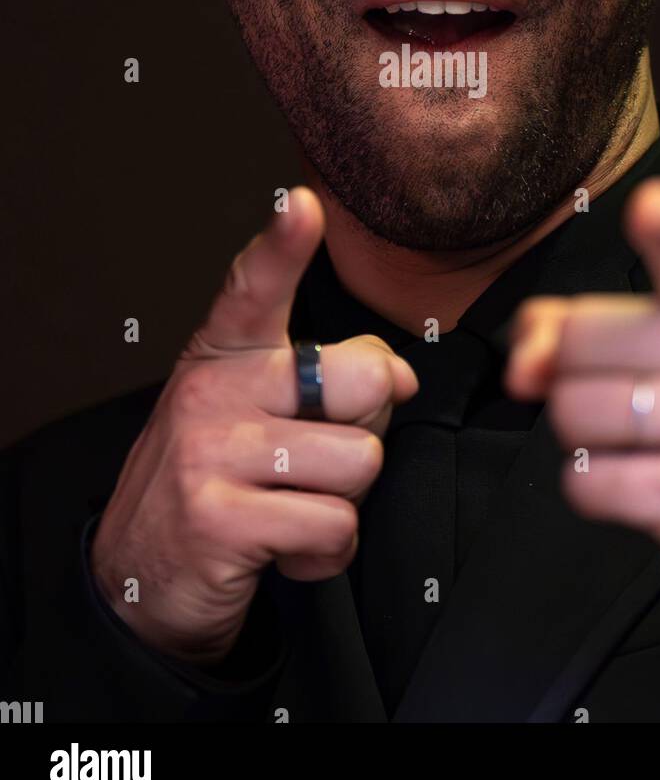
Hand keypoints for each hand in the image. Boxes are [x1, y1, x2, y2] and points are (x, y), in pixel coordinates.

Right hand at [90, 187, 417, 664]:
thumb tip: (400, 375)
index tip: (303, 205)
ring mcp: (210, 453)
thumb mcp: (255, 411)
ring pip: (359, 463)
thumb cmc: (216, 478)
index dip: (284, 245)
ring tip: (291, 506)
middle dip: (366, 430)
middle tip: (317, 458)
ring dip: (343, 503)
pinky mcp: (219, 520)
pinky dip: (324, 552)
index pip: (255, 286)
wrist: (137, 574)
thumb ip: (329, 377)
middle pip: (361, 383)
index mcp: (225, 354)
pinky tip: (282, 549)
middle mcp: (213, 391)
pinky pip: (333, 527)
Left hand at [506, 177, 659, 625]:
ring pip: (575, 411)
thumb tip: (525, 355)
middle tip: (619, 391)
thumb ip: (604, 322)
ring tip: (633, 440)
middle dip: (573, 373)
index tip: (651, 208)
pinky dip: (593, 484)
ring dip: (581, 434)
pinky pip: (589, 480)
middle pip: (581, 341)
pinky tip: (638, 479)